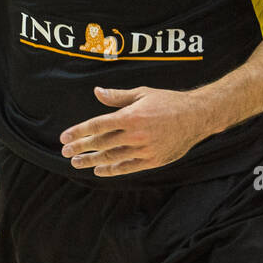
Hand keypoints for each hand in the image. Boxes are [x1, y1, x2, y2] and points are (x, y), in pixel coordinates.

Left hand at [59, 86, 214, 176]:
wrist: (197, 116)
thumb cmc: (169, 101)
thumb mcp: (142, 93)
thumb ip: (117, 96)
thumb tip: (96, 92)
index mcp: (131, 115)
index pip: (97, 125)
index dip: (79, 132)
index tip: (65, 137)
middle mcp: (136, 134)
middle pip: (101, 143)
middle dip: (80, 148)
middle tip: (65, 152)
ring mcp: (145, 149)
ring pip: (112, 157)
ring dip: (92, 161)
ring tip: (77, 162)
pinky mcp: (153, 160)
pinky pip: (128, 167)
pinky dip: (112, 170)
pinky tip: (100, 170)